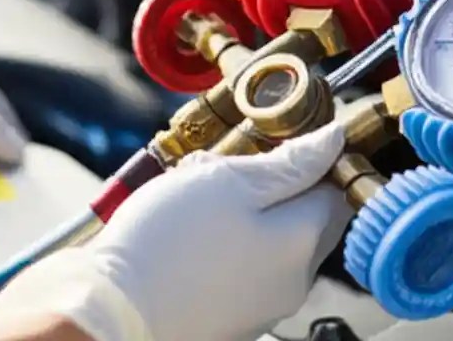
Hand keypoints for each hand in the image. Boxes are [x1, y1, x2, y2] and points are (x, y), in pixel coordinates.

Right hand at [0, 125, 350, 340]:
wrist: (114, 307)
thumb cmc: (167, 242)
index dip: (313, 156)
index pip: (338, 188)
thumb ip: (290, 162)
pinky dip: (225, 242)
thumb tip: (335, 142)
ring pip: (272, 240)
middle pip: (307, 217)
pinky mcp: (232, 315)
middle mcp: (294, 281)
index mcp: (303, 242)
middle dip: (273, 184)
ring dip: (245, 211)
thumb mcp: (228, 180)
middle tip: (226, 166)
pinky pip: (244, 266)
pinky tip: (187, 231)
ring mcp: (264, 304)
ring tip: (195, 197)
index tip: (279, 138)